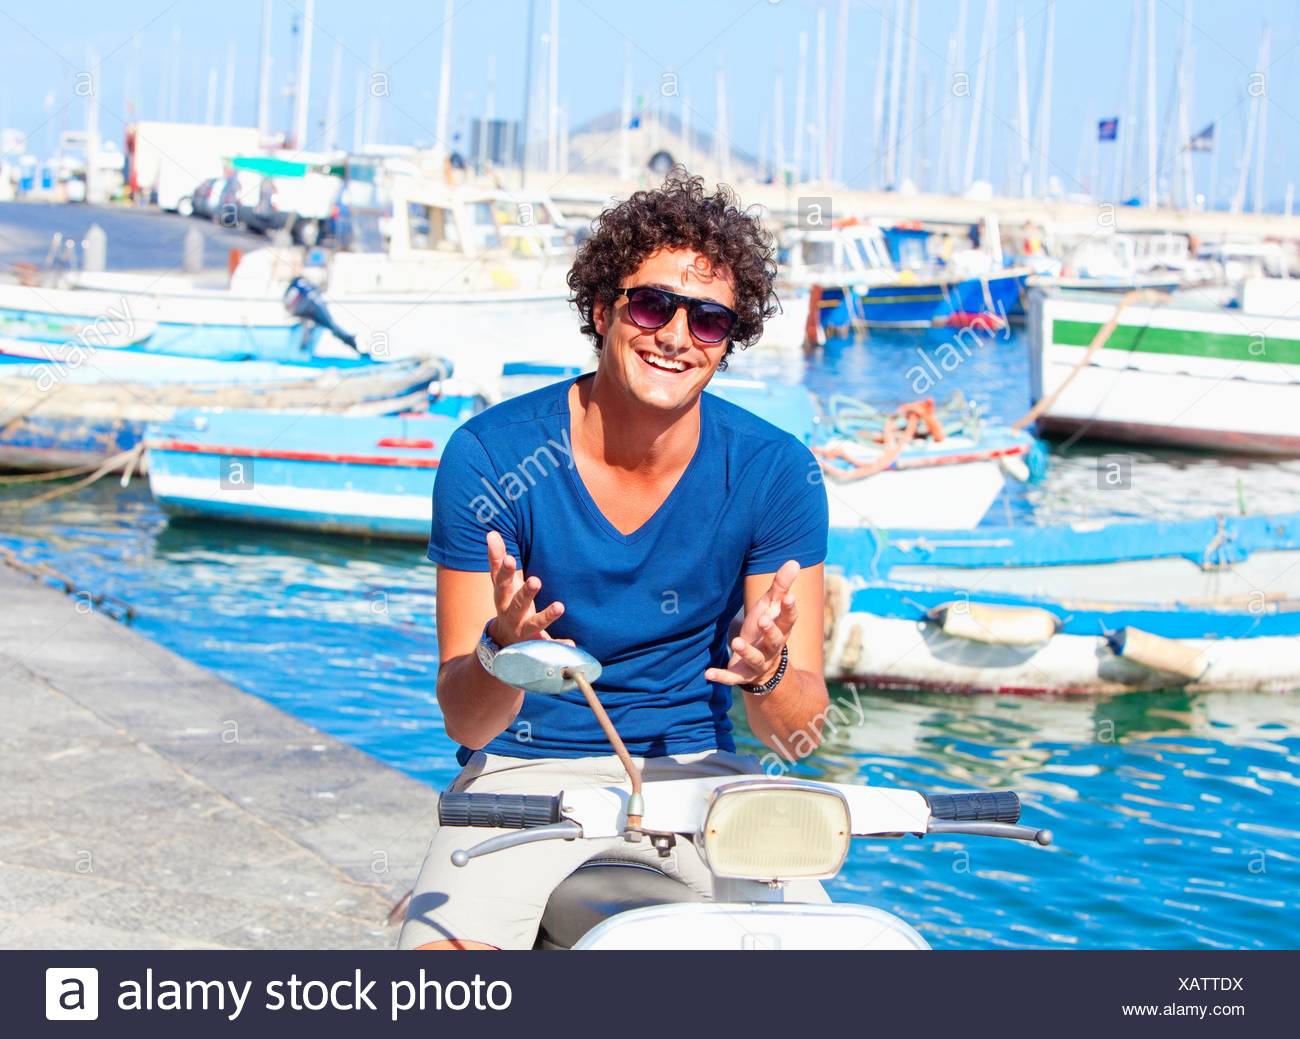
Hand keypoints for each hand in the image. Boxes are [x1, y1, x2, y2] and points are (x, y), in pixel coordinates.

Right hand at [486, 531, 565, 645]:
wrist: (504, 641)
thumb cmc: (507, 602)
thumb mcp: (501, 582)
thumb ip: (497, 559)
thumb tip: (491, 533)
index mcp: (503, 598)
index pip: (501, 582)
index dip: (504, 571)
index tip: (509, 558)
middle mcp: (511, 615)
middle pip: (517, 604)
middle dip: (525, 593)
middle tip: (536, 581)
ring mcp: (524, 631)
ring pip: (534, 624)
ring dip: (546, 616)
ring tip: (560, 606)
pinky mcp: (537, 643)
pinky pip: (549, 645)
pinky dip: (559, 645)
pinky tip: (572, 642)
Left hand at [705, 560, 799, 687]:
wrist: (764, 669)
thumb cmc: (765, 630)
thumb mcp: (771, 609)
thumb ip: (780, 587)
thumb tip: (794, 561)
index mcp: (780, 630)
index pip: (789, 620)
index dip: (790, 610)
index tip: (790, 597)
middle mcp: (772, 649)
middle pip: (775, 641)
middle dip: (770, 631)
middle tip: (762, 619)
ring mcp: (758, 664)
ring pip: (755, 659)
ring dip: (746, 651)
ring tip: (735, 642)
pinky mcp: (743, 676)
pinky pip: (733, 678)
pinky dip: (722, 677)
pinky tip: (708, 674)